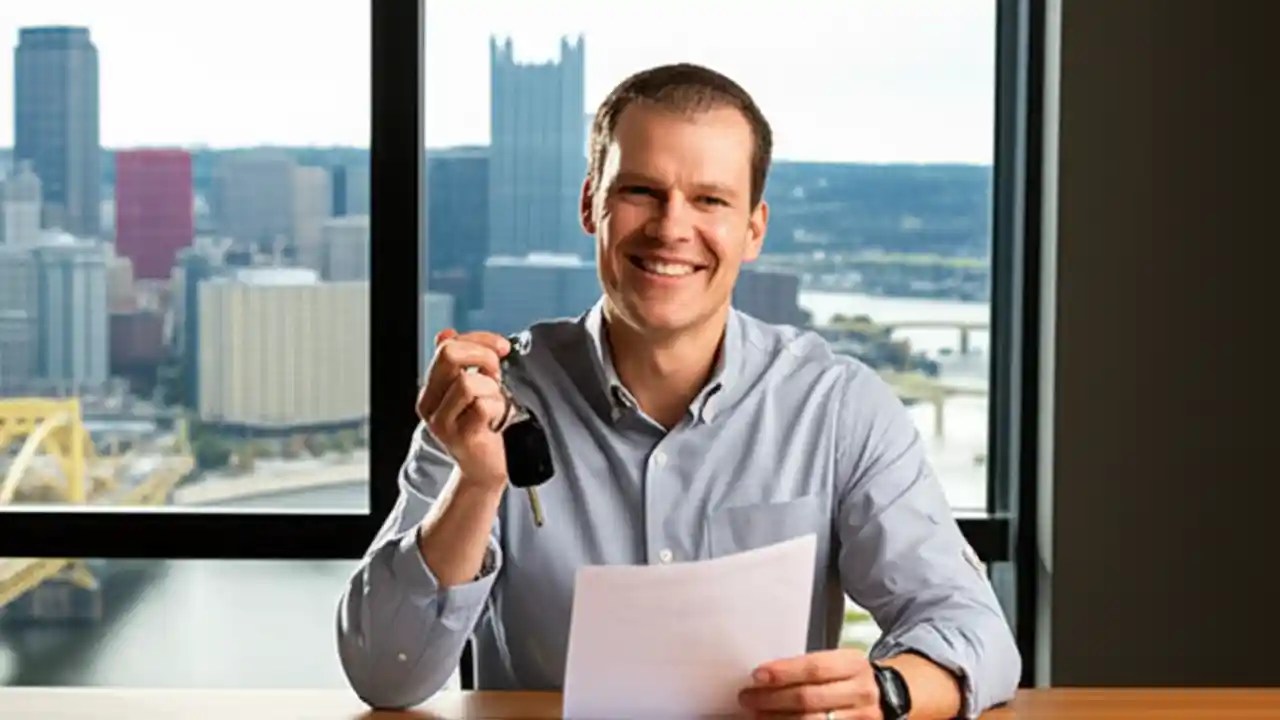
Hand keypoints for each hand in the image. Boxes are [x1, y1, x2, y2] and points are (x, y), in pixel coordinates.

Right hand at [417, 328, 511, 490]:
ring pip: (468, 382)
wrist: (483, 470)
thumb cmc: (482, 427)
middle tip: (497, 374)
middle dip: (483, 356)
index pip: (447, 345)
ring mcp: (442, 422)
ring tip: (496, 402)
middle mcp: (430, 404)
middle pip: (449, 355)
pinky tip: (497, 419)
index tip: (501, 348)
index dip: (479, 339)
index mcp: (430, 388)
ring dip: (492, 388)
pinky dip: (498, 408)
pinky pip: (483, 406)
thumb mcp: (470, 390)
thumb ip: (460, 363)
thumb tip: (446, 333)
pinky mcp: (461, 437)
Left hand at [739, 648, 880, 718]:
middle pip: (809, 698)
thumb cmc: (851, 678)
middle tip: (747, 697)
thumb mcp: (839, 663)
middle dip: (772, 699)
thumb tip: (765, 677)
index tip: (758, 675)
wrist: (889, 697)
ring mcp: (860, 719)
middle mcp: (860, 693)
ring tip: (756, 715)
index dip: (783, 672)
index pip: (814, 668)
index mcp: (853, 665)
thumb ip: (808, 668)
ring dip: (777, 719)